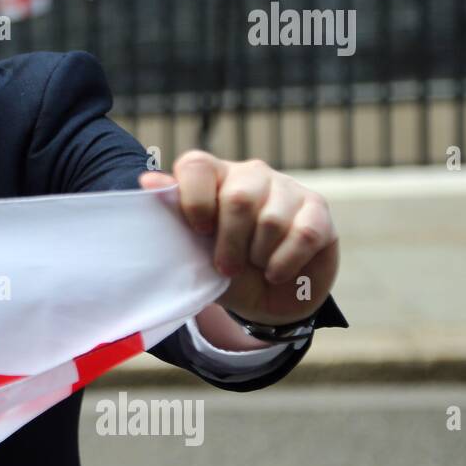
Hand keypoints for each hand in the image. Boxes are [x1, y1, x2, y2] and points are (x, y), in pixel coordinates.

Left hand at [138, 151, 339, 325]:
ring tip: (255, 266)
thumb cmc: (227, 269)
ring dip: (258, 256)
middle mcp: (251, 174)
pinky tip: (276, 272)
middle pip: (237, 199)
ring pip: (270, 220)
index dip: (193, 200)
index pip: (196, 165)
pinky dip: (285, 263)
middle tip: (226, 267)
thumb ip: (175, 216)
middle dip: (229, 243)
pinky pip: (302, 234)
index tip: (198, 231)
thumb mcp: (196, 250)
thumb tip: (148, 180)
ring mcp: (287, 188)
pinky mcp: (318, 209)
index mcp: (214, 178)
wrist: (270, 299)